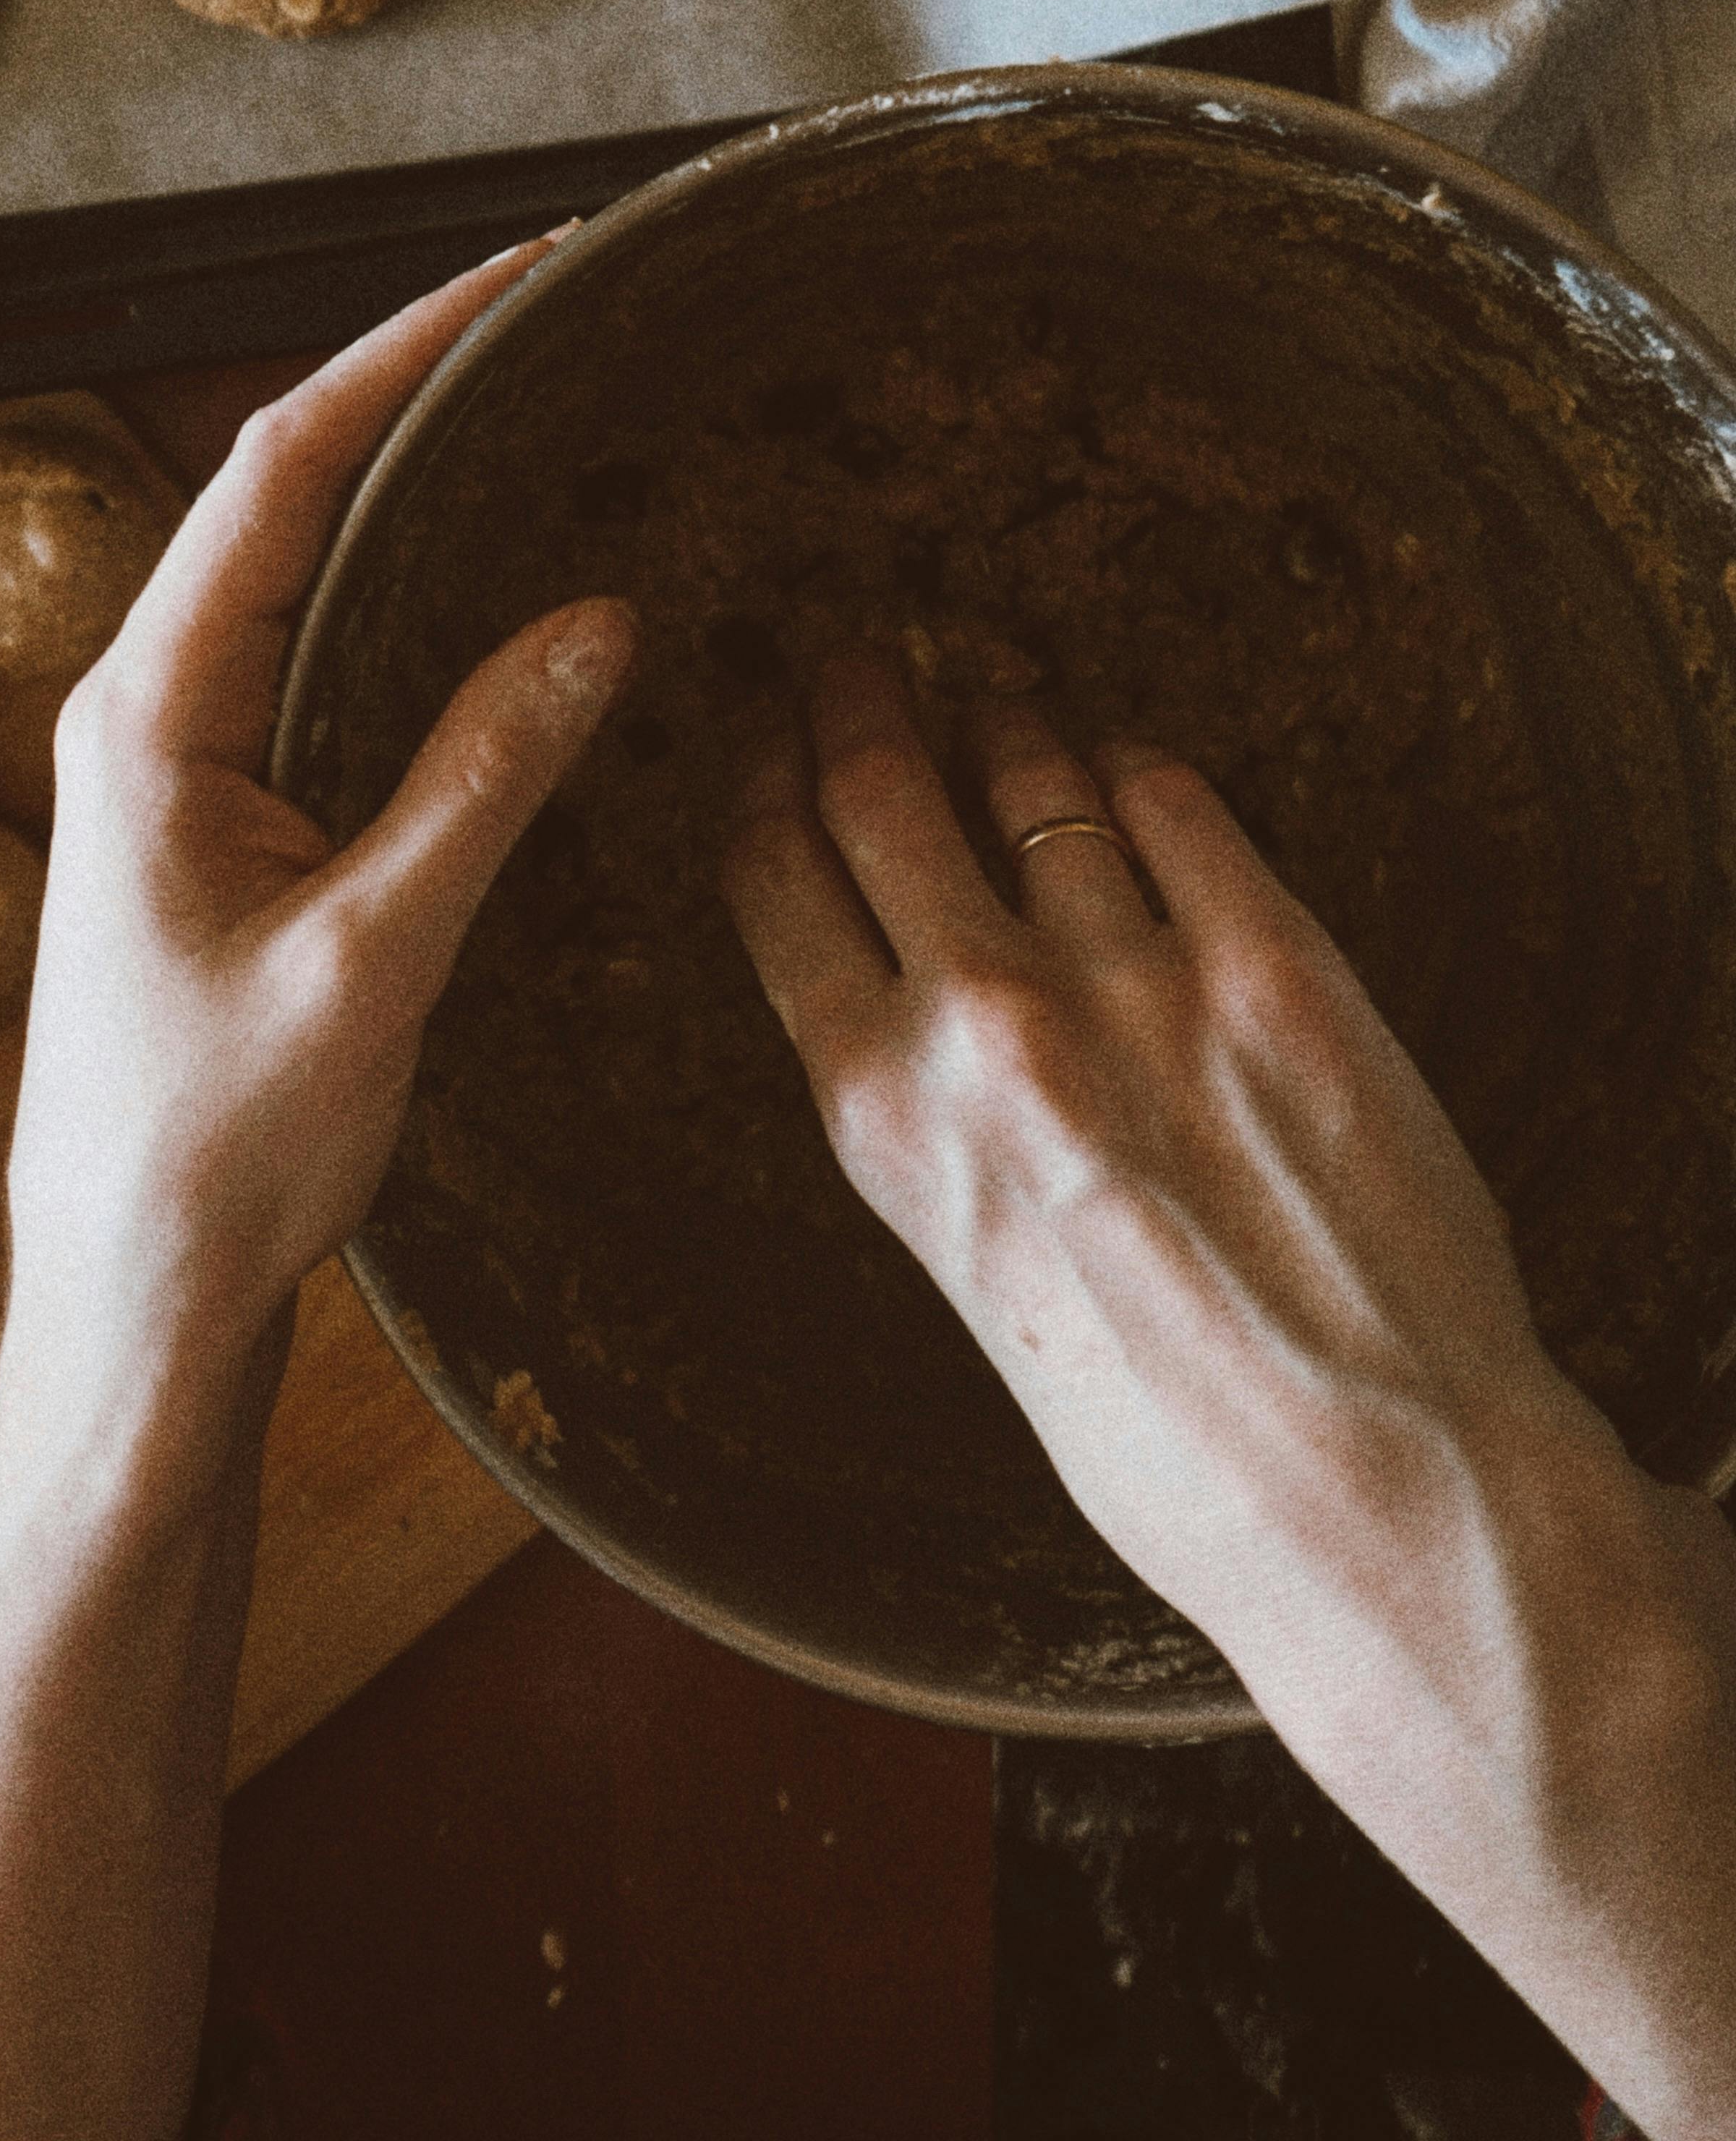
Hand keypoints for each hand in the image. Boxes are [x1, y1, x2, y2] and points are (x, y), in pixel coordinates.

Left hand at [0, 236, 635, 1492]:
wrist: (131, 1301)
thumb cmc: (220, 1150)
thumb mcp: (377, 956)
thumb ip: (485, 776)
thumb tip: (598, 619)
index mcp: (153, 713)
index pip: (283, 471)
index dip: (401, 354)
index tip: (518, 273)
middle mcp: (144, 710)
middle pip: (284, 491)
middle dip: (413, 386)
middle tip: (550, 309)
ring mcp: (170, 761)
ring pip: (295, 568)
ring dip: (406, 480)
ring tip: (532, 403)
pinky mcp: (210, 816)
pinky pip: (308, 654)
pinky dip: (398, 588)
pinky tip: (483, 583)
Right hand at [718, 659, 1635, 1761]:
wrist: (1380, 1489)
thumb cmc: (1172, 1445)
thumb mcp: (978, 1290)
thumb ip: (938, 1140)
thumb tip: (931, 1033)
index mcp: (884, 1118)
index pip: (775, 881)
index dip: (764, 784)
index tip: (767, 740)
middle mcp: (985, 1026)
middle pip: (878, 788)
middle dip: (859, 699)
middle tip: (861, 654)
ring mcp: (1133, 980)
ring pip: (1031, 779)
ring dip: (1003, 720)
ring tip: (996, 689)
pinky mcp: (1274, 961)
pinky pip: (1176, 806)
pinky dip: (1140, 770)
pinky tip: (1130, 764)